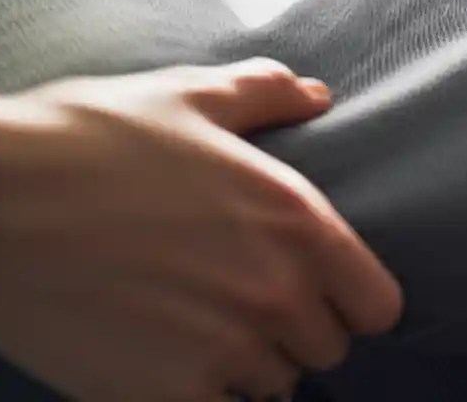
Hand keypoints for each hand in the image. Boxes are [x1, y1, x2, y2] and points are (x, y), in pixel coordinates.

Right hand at [0, 59, 401, 401]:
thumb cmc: (87, 140)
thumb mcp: (187, 96)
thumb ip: (267, 95)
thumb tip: (316, 96)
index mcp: (298, 223)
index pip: (380, 307)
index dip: (354, 300)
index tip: (324, 291)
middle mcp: (275, 293)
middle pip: (329, 349)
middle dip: (298, 329)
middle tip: (248, 301)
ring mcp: (223, 351)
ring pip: (274, 385)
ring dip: (249, 364)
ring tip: (202, 327)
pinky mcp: (163, 397)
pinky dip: (201, 396)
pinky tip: (167, 362)